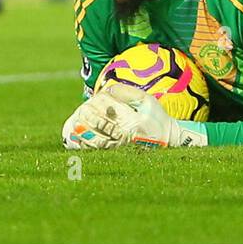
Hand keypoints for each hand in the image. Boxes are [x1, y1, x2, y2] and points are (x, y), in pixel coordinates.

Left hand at [72, 83, 206, 148]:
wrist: (167, 140)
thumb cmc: (157, 117)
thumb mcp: (147, 100)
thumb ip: (128, 93)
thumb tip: (109, 89)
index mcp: (135, 122)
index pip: (112, 111)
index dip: (100, 103)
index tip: (94, 98)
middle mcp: (128, 136)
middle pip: (103, 126)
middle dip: (90, 117)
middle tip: (81, 110)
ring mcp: (122, 148)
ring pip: (99, 141)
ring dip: (85, 134)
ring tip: (75, 126)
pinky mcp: (119, 155)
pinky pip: (100, 151)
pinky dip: (87, 146)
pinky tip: (78, 140)